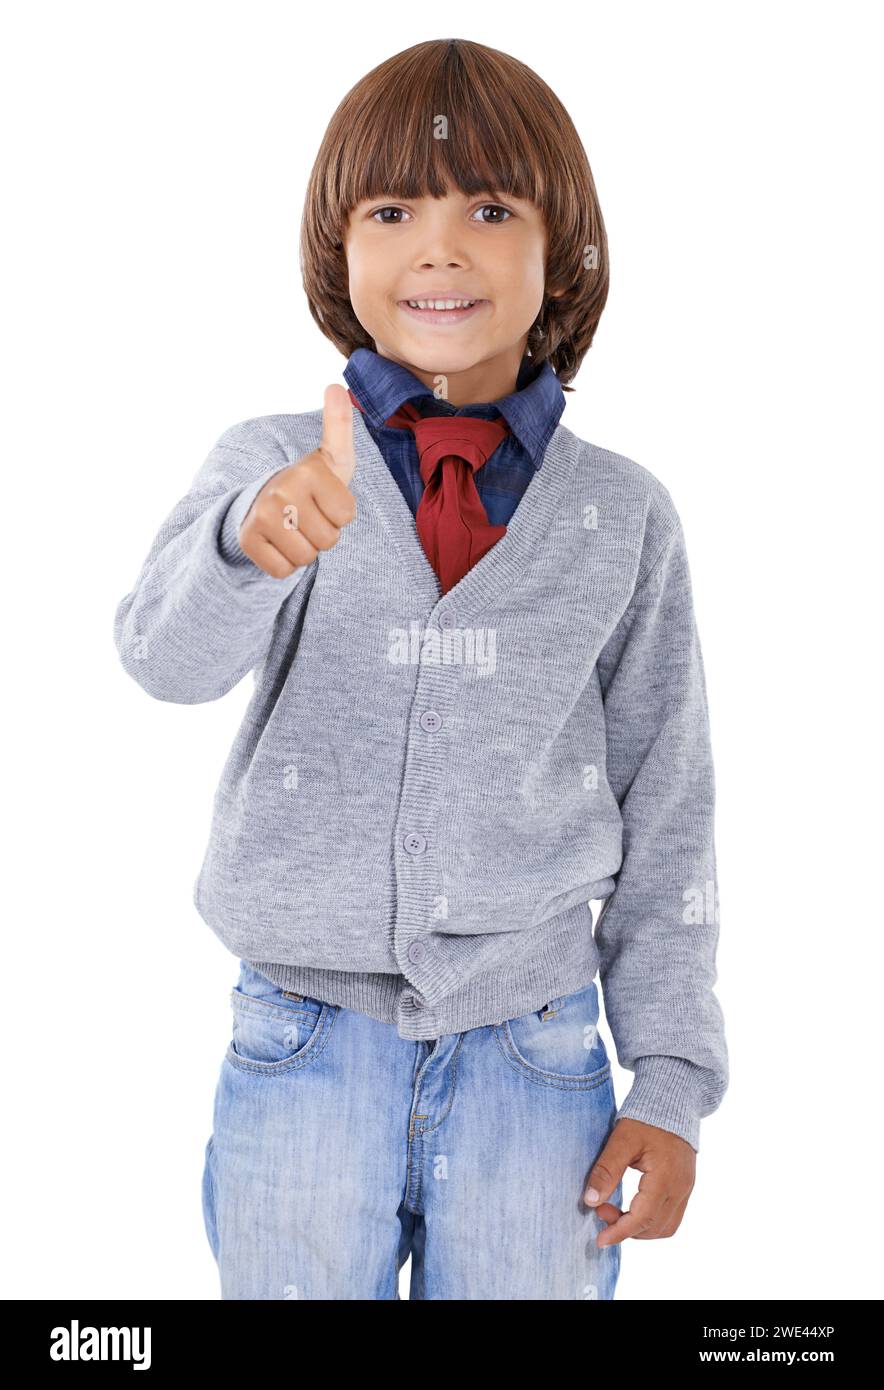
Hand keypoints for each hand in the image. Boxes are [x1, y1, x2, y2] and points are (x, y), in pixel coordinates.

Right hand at [238, 383, 356, 576]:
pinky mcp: (247, 540)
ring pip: (306, 558)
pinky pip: (283, 571)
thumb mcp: (332, 457)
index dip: (341, 513)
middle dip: (324, 533)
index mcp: (308, 470)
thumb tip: (335, 386)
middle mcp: (281, 490)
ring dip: (305, 549)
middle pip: (328, 541)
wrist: (265, 501)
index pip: (347, 516)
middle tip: (308, 515)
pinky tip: (279, 543)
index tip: (325, 498)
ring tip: (295, 528)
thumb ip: (339, 425)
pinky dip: (285, 564)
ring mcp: (261, 515)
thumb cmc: (312, 483)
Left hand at [583, 1117, 695, 1247]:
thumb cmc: (646, 1118)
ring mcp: (686, 1188)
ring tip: (615, 1212)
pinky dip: (651, 1221)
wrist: (673, 1100)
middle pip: (654, 1227)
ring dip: (639, 1228)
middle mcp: (680, 1188)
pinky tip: (633, 1210)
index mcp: (665, 1178)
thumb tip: (590, 1200)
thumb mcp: (621, 1140)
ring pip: (665, 1227)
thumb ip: (607, 1170)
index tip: (600, 1240)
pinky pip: (671, 1216)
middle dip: (626, 1228)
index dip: (619, 1232)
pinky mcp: (685, 1186)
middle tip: (601, 1211)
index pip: (642, 1218)